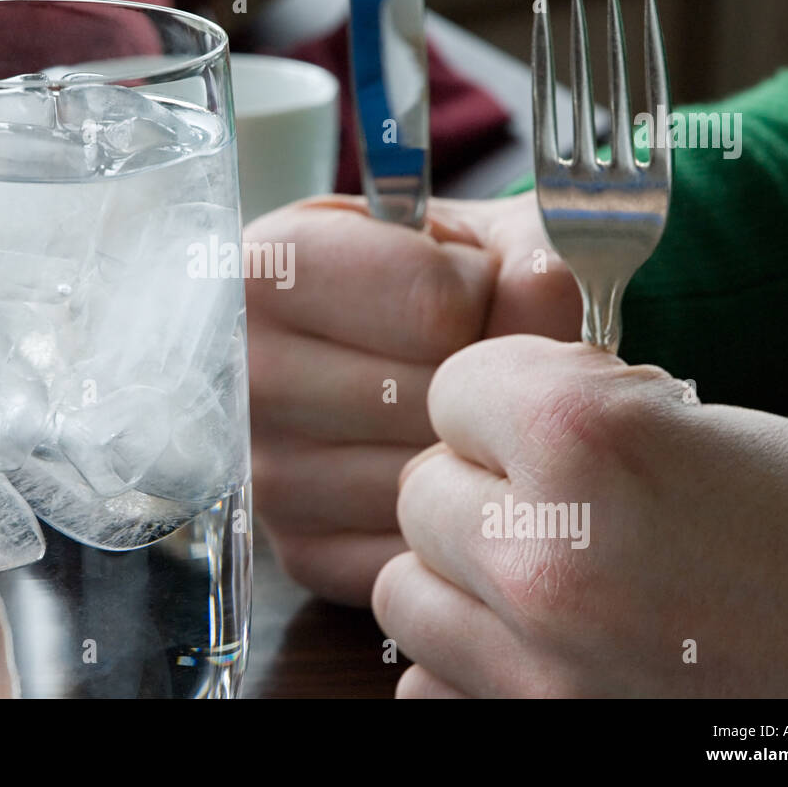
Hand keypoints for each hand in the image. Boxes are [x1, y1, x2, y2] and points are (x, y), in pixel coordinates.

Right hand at [244, 193, 578, 605]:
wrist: (363, 352)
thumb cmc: (422, 283)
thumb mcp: (468, 235)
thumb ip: (519, 251)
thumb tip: (544, 293)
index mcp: (265, 270)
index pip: (434, 303)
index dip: (486, 292)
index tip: (468, 286)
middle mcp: (244, 375)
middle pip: (434, 396)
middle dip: (485, 375)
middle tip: (471, 354)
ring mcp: (267, 472)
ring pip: (436, 477)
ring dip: (476, 449)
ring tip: (453, 407)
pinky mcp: (302, 551)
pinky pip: (426, 545)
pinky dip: (458, 512)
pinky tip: (441, 466)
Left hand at [374, 335, 787, 696]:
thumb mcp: (707, 425)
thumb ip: (570, 411)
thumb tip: (482, 423)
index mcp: (588, 443)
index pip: (453, 389)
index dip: (508, 398)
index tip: (556, 415)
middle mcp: (548, 561)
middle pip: (420, 493)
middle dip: (481, 484)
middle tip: (560, 496)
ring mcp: (541, 669)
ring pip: (405, 589)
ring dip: (460, 572)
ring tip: (543, 568)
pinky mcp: (545, 737)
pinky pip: (432, 684)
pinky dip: (470, 657)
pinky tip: (542, 640)